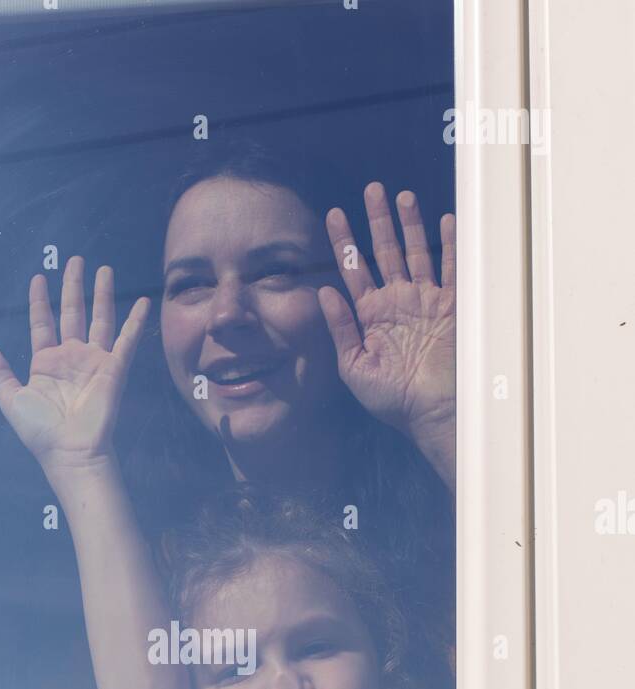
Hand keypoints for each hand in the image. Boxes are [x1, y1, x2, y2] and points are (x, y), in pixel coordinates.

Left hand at [0, 257, 148, 481]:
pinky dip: (135, 321)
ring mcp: (94, 361)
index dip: (40, 301)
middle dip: (73, 286)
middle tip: (75, 260)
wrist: (70, 451)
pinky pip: (127, 340)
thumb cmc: (40, 431)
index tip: (38, 278)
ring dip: (102, 294)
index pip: (43, 323)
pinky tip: (142, 302)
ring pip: (100, 319)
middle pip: (73, 313)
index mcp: (46, 363)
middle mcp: (71, 357)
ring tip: (104, 268)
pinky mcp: (114, 370)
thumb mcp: (10, 399)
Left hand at [319, 183, 454, 491]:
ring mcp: (425, 301)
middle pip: (385, 251)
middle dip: (377, 220)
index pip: (354, 269)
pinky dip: (450, 244)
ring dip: (409, 225)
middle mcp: (397, 302)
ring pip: (416, 252)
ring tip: (401, 196)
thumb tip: (323, 292)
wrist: (433, 413)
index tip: (334, 214)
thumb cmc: (392, 399)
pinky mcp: (451, 306)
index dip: (344, 242)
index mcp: (371, 315)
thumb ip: (340, 328)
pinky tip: (445, 220)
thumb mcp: (354, 366)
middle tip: (371, 189)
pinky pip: (451, 268)